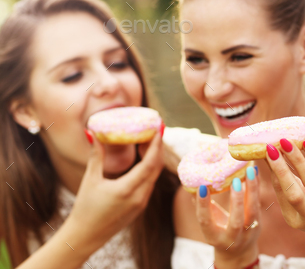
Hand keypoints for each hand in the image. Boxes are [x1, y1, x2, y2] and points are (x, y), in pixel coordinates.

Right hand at [66, 126, 164, 252]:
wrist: (85, 237)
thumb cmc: (85, 209)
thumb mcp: (90, 180)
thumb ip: (96, 156)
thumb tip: (94, 133)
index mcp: (127, 190)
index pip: (149, 163)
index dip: (156, 146)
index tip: (158, 130)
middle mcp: (139, 197)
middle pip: (156, 168)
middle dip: (157, 148)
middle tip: (154, 131)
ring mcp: (142, 203)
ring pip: (154, 176)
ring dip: (154, 158)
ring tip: (149, 142)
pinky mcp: (140, 206)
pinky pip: (150, 184)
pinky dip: (150, 169)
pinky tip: (144, 160)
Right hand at [196, 167, 260, 268]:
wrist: (238, 252)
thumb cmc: (218, 231)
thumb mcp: (208, 223)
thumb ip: (203, 206)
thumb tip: (190, 183)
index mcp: (213, 237)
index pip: (206, 221)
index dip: (203, 205)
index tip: (202, 186)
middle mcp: (232, 237)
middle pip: (236, 221)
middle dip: (236, 201)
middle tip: (235, 180)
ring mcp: (247, 232)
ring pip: (252, 211)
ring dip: (251, 190)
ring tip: (249, 171)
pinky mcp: (258, 224)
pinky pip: (259, 203)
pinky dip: (257, 187)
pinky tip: (255, 171)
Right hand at [265, 139, 304, 267]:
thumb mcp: (298, 210)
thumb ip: (285, 188)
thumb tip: (272, 160)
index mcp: (296, 220)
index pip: (283, 193)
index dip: (274, 172)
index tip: (267, 153)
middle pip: (294, 191)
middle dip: (281, 168)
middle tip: (272, 147)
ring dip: (298, 159)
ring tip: (288, 142)